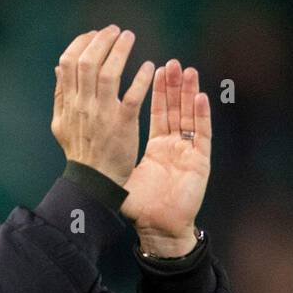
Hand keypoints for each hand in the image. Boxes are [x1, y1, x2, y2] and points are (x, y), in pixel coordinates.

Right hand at [51, 26, 153, 186]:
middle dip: (101, 40)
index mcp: (68, 103)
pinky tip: (149, 67)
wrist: (94, 181)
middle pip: (88, 62)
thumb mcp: (62, 123)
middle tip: (114, 30)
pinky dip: (141, 78)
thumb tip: (59, 67)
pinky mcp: (122, 124)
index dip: (81, 43)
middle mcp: (83, 105)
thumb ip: (61, 95)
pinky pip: (133, 95)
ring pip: (109, 73)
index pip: (68, 63)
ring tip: (129, 37)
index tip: (93, 34)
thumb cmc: (80, 151)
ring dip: (120, 50)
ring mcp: (102, 114)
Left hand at [120, 59, 210, 256]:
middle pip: (174, 109)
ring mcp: (187, 153)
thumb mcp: (125, 177)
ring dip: (188, 94)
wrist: (160, 229)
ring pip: (190, 116)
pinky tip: (200, 97)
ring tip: (187, 71)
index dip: (156, 91)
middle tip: (171, 63)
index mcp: (156, 147)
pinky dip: (201, 115)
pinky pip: (201, 134)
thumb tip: (90, 147)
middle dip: (173, 86)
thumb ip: (115, 160)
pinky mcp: (199, 162)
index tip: (154, 68)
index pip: (156, 112)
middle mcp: (173, 146)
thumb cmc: (142, 208)